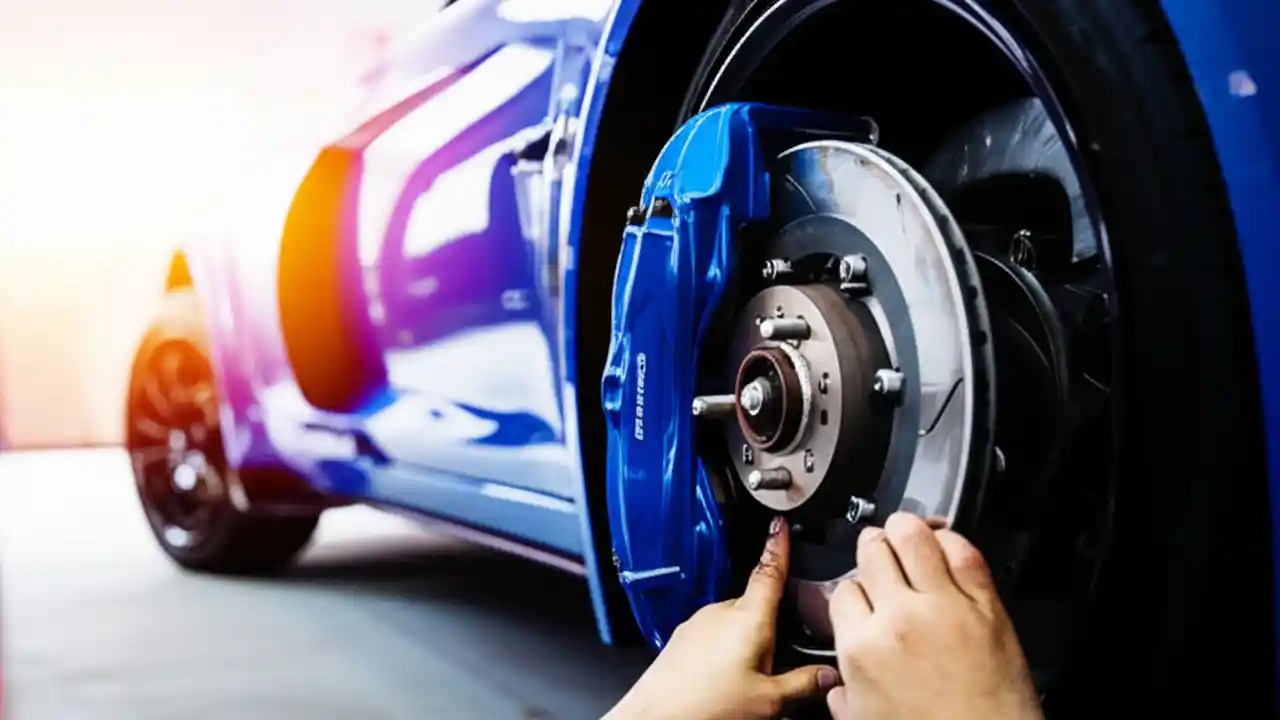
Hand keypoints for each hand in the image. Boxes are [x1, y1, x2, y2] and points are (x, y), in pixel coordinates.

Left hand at [606, 517, 838, 719]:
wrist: (655, 719)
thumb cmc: (707, 707)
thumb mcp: (769, 701)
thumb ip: (802, 683)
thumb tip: (827, 676)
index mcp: (747, 618)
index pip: (769, 572)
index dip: (778, 546)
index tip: (780, 526)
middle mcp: (720, 613)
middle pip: (755, 607)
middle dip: (769, 627)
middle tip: (776, 661)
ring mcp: (697, 625)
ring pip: (733, 625)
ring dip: (744, 643)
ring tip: (747, 680)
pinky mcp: (682, 640)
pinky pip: (713, 637)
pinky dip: (723, 653)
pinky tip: (723, 682)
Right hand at [826, 513, 1042, 719]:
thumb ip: (846, 699)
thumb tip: (838, 690)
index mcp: (861, 649)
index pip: (844, 590)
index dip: (851, 586)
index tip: (860, 590)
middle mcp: (898, 619)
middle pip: (874, 553)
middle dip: (873, 544)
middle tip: (877, 543)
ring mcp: (944, 607)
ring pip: (914, 539)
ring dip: (905, 526)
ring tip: (905, 527)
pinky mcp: (986, 606)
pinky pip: (966, 554)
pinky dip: (952, 540)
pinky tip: (947, 543)